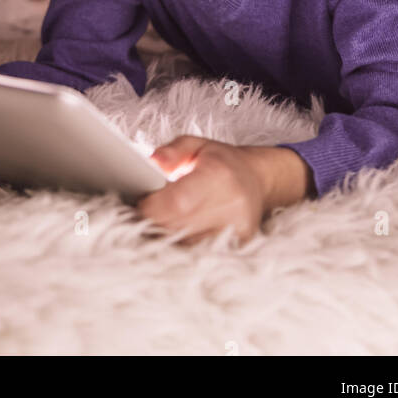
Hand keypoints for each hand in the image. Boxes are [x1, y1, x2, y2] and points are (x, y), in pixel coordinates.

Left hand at [134, 136, 309, 245]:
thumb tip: (152, 163)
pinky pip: (200, 253)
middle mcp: (232, 206)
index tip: (140, 203)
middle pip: (178, 226)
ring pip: (187, 245)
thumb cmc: (221, 161)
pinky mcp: (239, 246)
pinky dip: (183, 247)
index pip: (177, 202)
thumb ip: (171, 152)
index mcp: (219, 175)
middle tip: (144, 213)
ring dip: (167, 236)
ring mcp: (238, 230)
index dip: (152, 207)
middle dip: (154, 222)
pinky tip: (177, 234)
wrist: (257, 179)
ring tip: (161, 222)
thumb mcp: (195, 144)